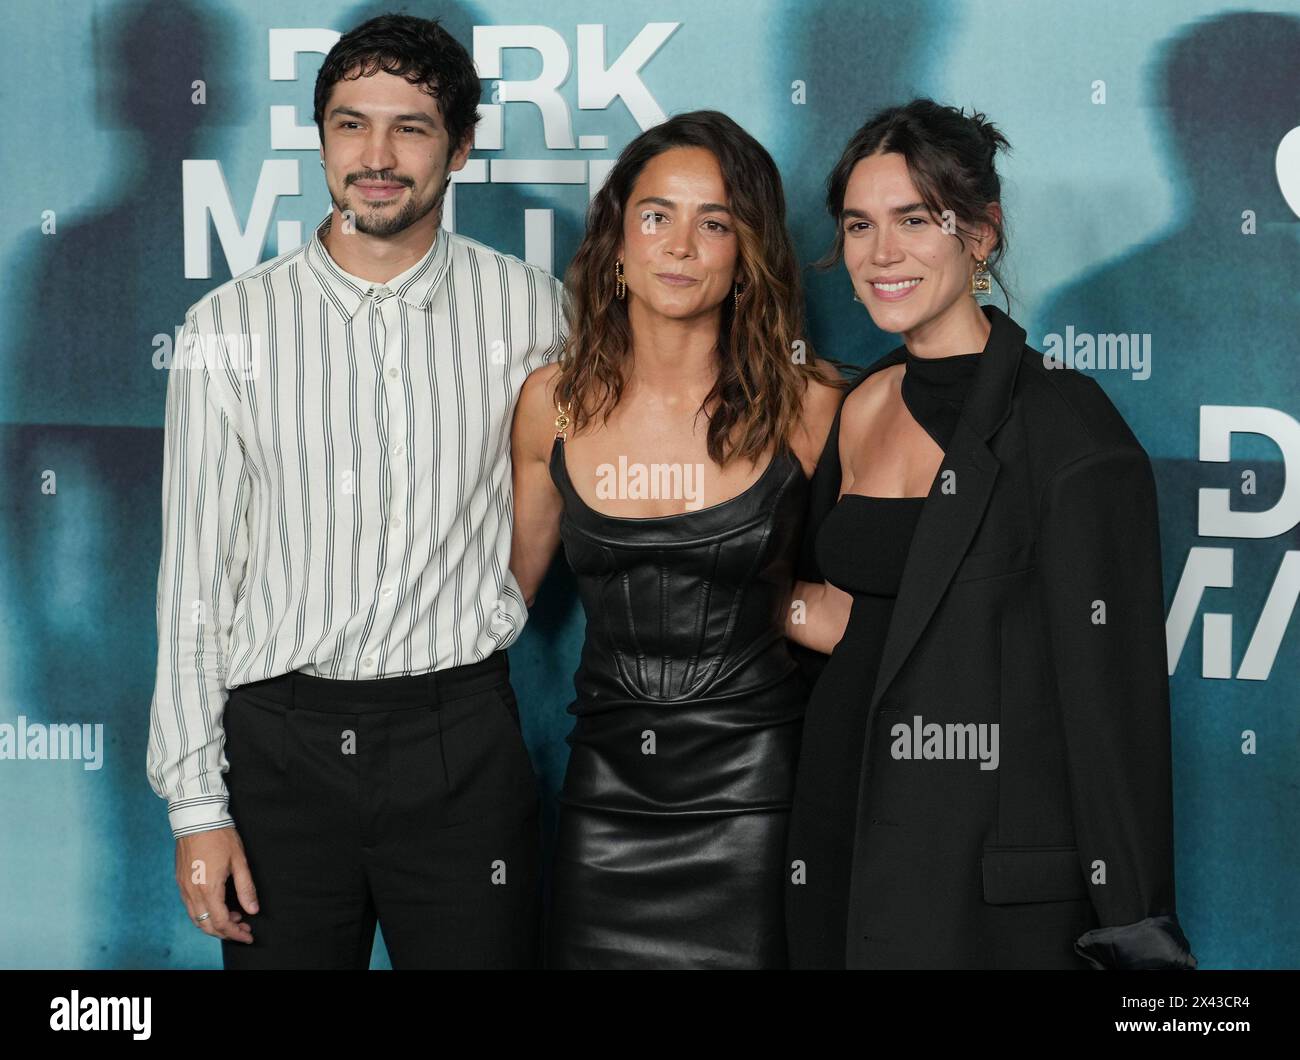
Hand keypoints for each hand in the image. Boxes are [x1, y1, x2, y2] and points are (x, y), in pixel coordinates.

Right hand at [175, 825, 257, 943]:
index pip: (222, 923)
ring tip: (234, 918)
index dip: (236, 933)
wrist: (196, 818)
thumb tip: (253, 909)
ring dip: (214, 924)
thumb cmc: (219, 836)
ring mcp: (183, 888)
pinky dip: (204, 914)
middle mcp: (192, 893)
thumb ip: (246, 888)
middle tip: (244, 929)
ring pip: (196, 919)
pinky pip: (190, 908)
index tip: (249, 935)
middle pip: (206, 926)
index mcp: (208, 889)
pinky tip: (218, 907)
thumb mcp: (239, 861)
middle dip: (226, 932)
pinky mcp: (180, 881)